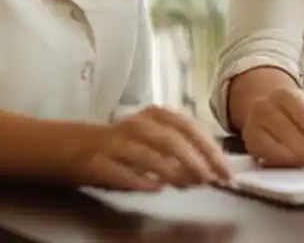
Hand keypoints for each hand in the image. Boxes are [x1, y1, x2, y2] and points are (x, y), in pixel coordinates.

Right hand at [69, 105, 231, 190]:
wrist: (78, 146)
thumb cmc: (127, 144)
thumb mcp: (156, 136)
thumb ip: (182, 147)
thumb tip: (212, 167)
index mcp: (156, 115)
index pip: (190, 129)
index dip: (210, 150)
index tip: (225, 171)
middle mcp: (137, 125)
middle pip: (172, 140)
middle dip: (196, 162)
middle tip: (210, 180)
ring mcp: (116, 143)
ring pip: (149, 155)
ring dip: (173, 172)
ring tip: (188, 185)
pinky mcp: (98, 163)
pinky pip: (122, 172)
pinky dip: (141, 181)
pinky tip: (156, 188)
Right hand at [242, 88, 303, 167]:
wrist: (274, 113)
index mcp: (289, 95)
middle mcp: (266, 106)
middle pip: (290, 133)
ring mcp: (254, 124)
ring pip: (277, 147)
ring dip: (298, 159)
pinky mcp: (250, 143)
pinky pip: (267, 157)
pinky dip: (284, 163)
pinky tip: (295, 164)